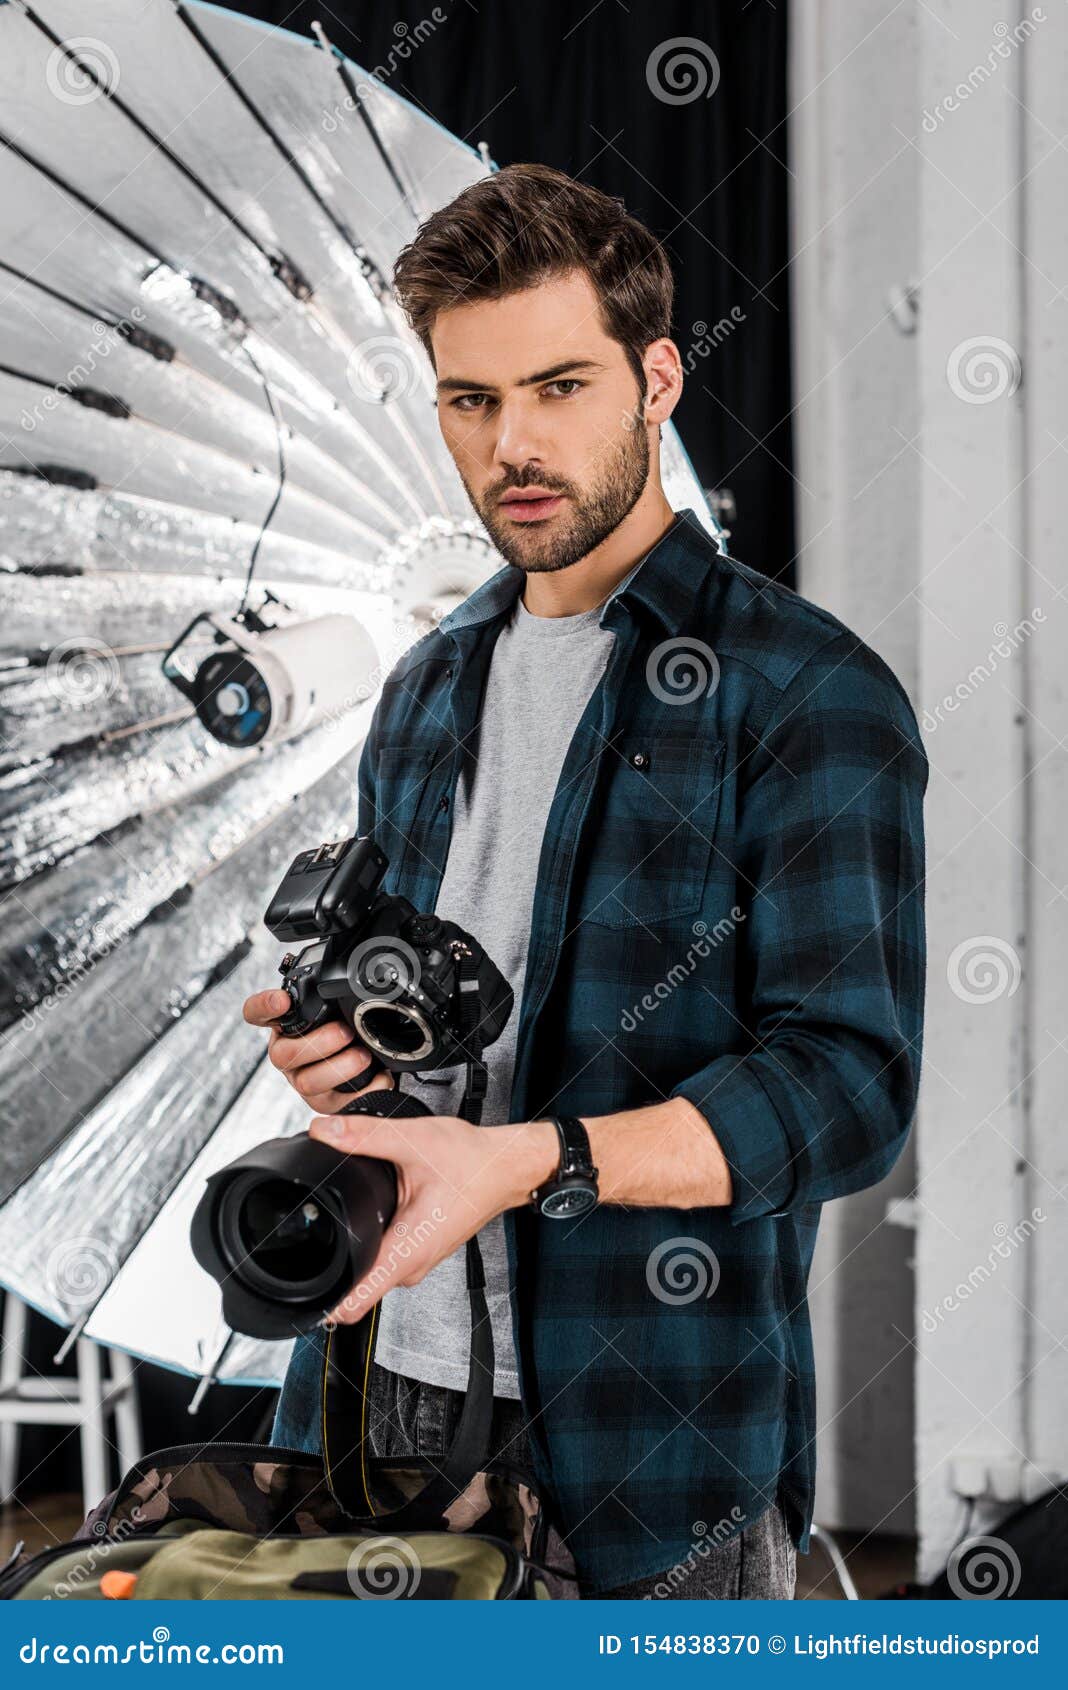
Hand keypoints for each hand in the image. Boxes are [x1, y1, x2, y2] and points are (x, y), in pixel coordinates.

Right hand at [242, 988, 394, 1114]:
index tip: (282, 1000)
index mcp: (284, 1027)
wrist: (366, 1063)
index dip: (264, 1006)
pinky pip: (338, 1104)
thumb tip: (348, 979)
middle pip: (283, 1055)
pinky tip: (380, 1076)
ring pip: (307, 1082)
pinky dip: (364, 1089)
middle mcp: (287, 1055)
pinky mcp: (325, 1103)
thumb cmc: (344, 1029)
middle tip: (345, 1032)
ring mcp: (304, 1080)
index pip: (257, 1013)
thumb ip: (331, 996)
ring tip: (363, 1056)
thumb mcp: (335, 1008)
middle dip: (318, 1043)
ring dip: (340, 1067)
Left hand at [307, 1111, 557, 1323]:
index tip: (294, 1290)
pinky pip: (381, 1260)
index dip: (318, 1303)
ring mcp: (416, 1261)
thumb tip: (323, 1131)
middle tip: (307, 1232)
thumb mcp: (414, 1142)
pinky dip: (366, 1244)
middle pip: (353, 1289)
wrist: (507, 1167)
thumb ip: (364, 1136)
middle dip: (325, 1268)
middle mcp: (411, 1265)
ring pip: (367, 1274)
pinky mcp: (418, 1250)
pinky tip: (362, 1218)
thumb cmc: (474, 1162)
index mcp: (408, 1250)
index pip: (353, 1303)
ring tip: (333, 1221)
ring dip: (348, 1254)